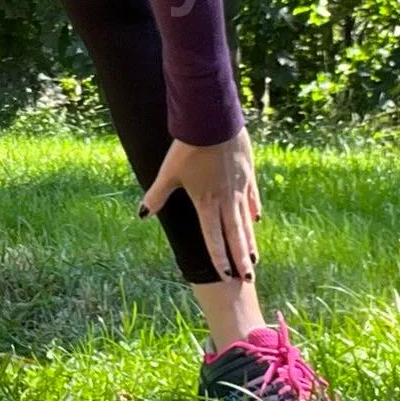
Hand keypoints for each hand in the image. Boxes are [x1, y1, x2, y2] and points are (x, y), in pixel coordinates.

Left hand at [139, 127, 260, 283]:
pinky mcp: (248, 174)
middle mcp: (226, 200)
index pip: (213, 237)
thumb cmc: (188, 147)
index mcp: (206, 202)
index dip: (219, 257)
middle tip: (249, 279)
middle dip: (241, 259)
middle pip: (235, 235)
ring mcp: (239, 188)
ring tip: (254, 259)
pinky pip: (252, 198)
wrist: (213, 122)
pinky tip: (257, 220)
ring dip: (250, 240)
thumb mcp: (168, 172)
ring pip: (246, 220)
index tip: (225, 275)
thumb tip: (142, 214)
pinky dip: (254, 211)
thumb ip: (157, 195)